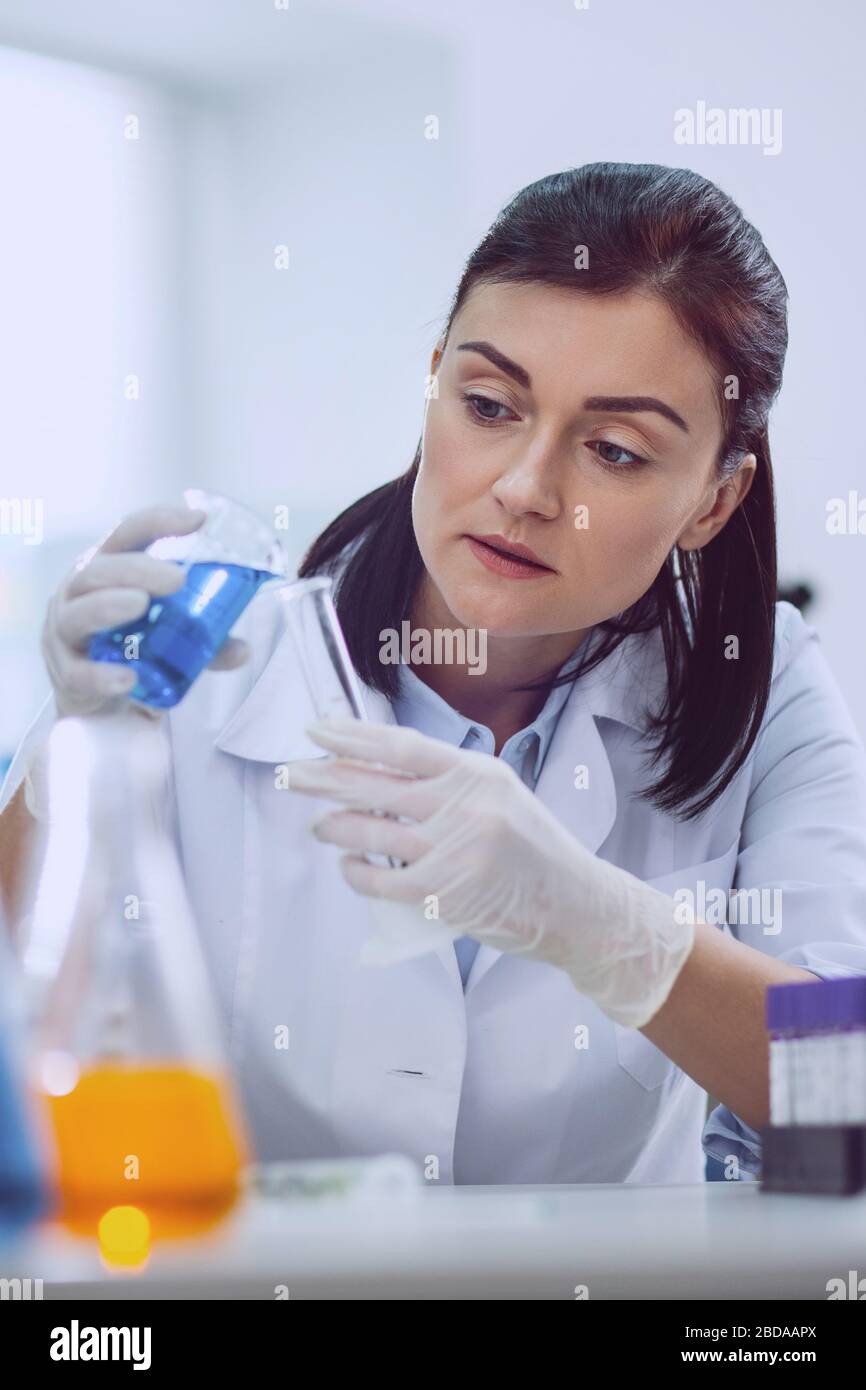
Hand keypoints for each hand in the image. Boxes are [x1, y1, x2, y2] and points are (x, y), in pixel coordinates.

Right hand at [41, 503, 249, 717]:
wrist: (95, 696)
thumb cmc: (130, 645)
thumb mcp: (169, 635)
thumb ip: (205, 641)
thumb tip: (243, 650)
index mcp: (110, 568)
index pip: (129, 533)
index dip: (159, 522)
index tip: (198, 519)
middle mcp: (80, 591)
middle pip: (101, 569)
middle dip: (137, 569)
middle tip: (176, 579)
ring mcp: (65, 629)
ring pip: (79, 612)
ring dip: (108, 606)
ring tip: (140, 604)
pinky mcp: (64, 671)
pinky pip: (77, 672)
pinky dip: (100, 674)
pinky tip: (125, 678)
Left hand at [287, 718, 693, 1026]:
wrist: (573, 906)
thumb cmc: (533, 849)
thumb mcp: (499, 795)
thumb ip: (448, 780)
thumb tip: (380, 768)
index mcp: (475, 773)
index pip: (400, 746)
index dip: (352, 736)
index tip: (317, 729)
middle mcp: (461, 806)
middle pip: (372, 783)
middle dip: (322, 777)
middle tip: (289, 773)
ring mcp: (449, 850)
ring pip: (366, 830)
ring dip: (333, 827)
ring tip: (320, 825)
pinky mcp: (438, 894)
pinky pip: (376, 878)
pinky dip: (354, 871)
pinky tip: (349, 865)